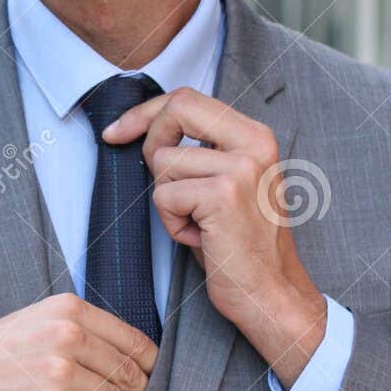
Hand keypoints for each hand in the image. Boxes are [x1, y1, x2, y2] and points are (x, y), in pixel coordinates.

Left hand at [103, 86, 326, 386]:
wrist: (271, 292)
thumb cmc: (240, 243)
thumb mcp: (228, 182)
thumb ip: (201, 149)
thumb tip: (146, 127)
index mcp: (256, 136)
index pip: (188, 98)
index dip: (146, 112)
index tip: (118, 130)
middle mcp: (253, 144)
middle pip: (176, 109)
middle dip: (149, 140)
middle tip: (163, 184)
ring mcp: (240, 168)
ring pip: (162, 162)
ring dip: (168, 200)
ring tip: (199, 224)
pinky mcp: (223, 196)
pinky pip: (164, 196)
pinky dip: (172, 223)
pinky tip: (201, 238)